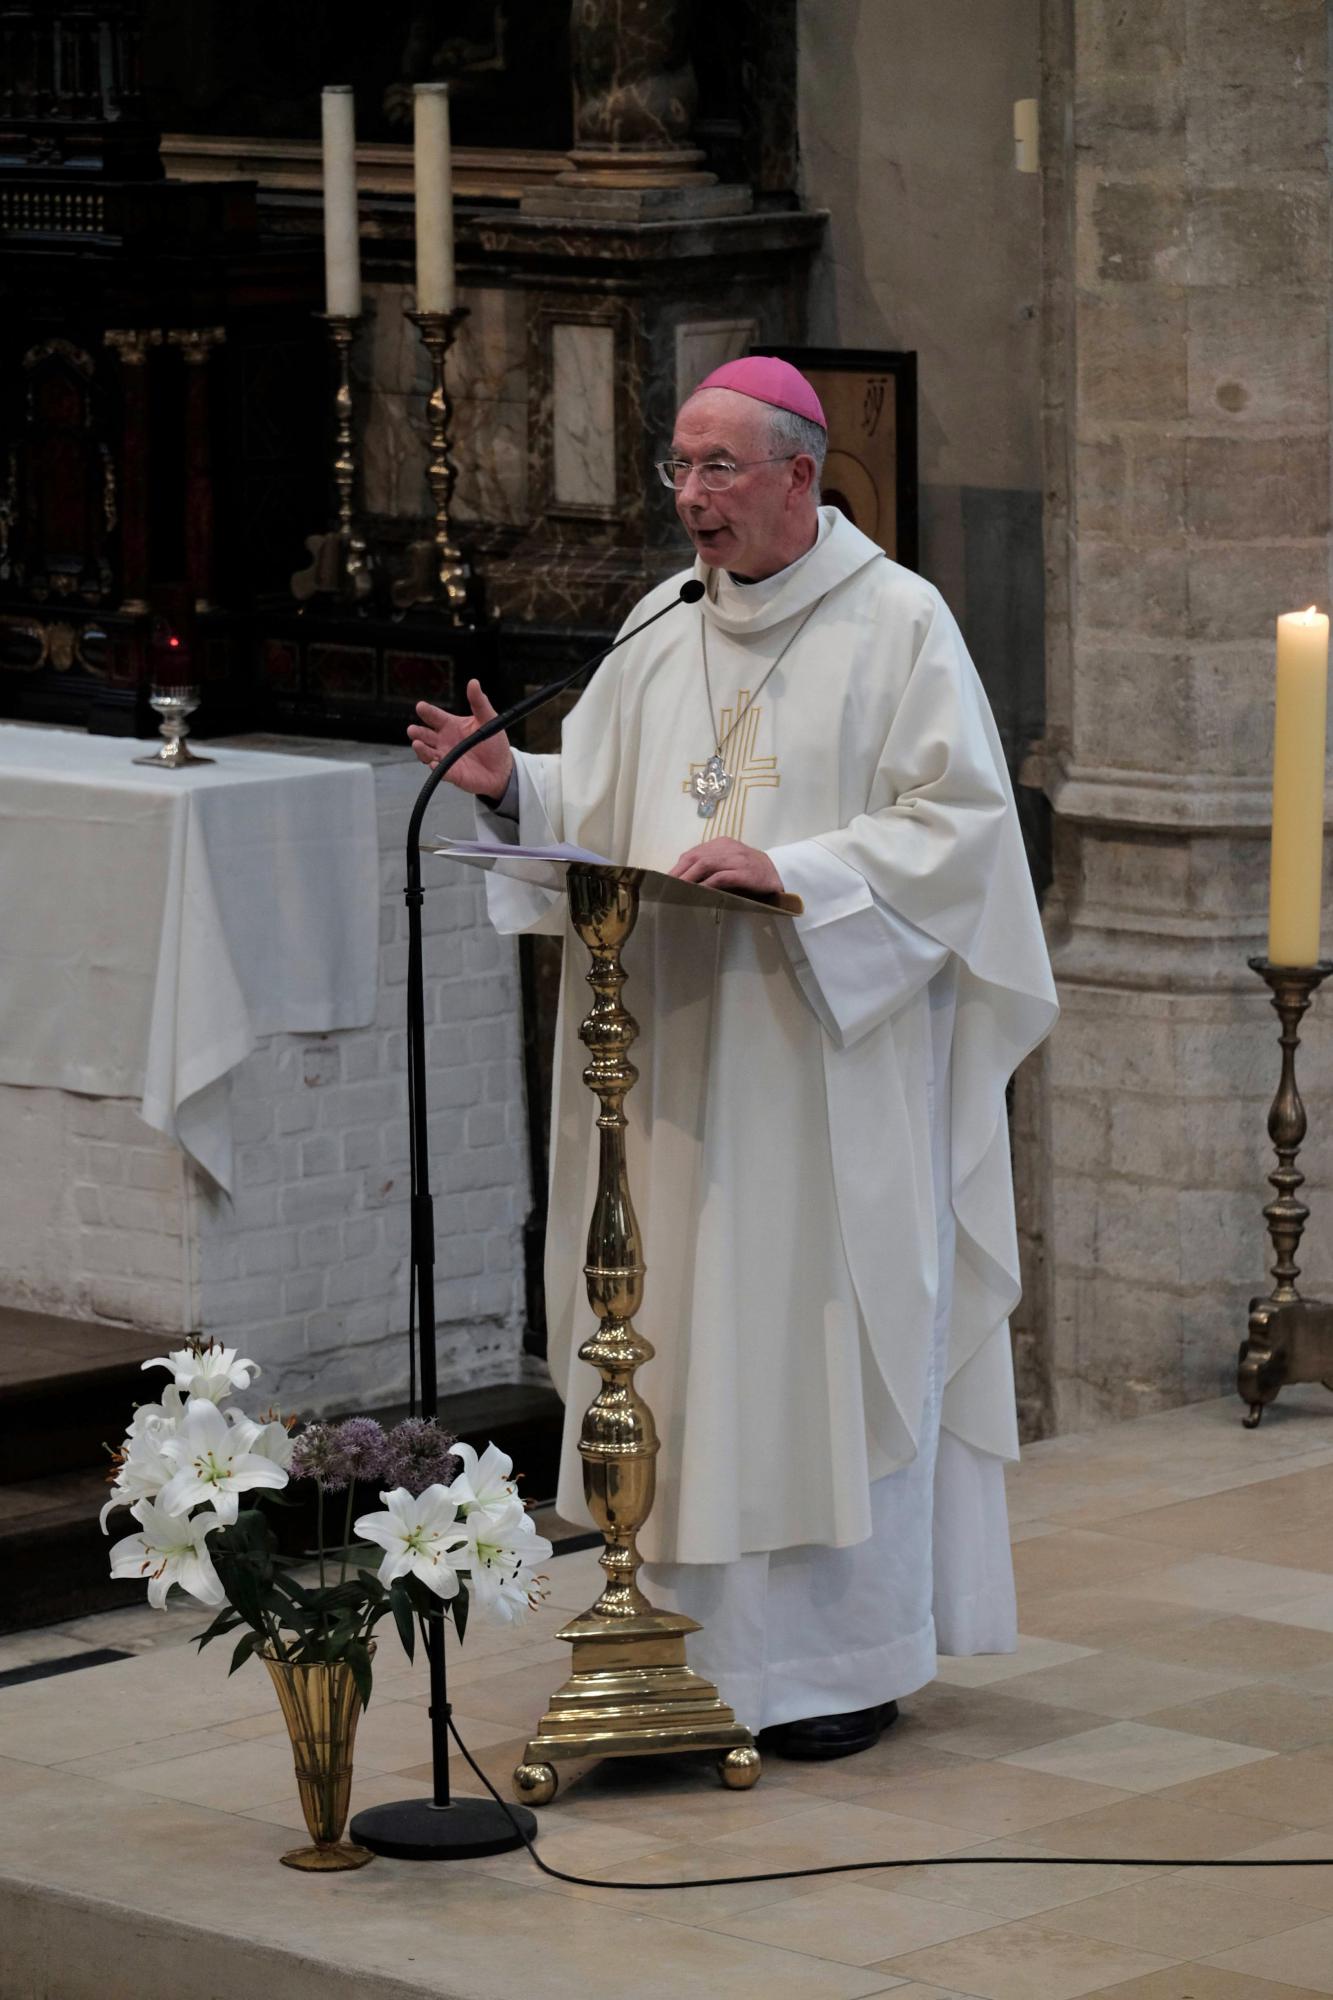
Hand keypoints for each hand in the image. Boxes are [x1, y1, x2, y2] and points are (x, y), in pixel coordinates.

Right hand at [406, 682, 514, 798]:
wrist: (502, 768)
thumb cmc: (493, 742)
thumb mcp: (488, 719)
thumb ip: (479, 702)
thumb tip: (473, 682)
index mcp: (450, 725)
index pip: (434, 717)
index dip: (427, 711)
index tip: (421, 706)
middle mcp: (444, 741)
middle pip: (425, 735)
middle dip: (417, 732)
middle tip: (412, 729)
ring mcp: (446, 757)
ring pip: (428, 753)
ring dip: (421, 749)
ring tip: (417, 744)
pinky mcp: (452, 774)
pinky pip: (442, 771)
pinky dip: (436, 768)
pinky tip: (433, 764)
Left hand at [669, 838, 783, 896]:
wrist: (779, 872)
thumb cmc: (750, 871)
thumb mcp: (729, 863)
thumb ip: (711, 867)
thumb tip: (686, 882)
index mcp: (720, 844)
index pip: (693, 853)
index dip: (678, 867)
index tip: (665, 880)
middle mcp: (726, 848)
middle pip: (695, 857)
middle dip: (678, 873)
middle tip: (666, 887)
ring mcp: (736, 859)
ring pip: (705, 865)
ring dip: (689, 878)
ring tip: (677, 890)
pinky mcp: (744, 872)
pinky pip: (721, 877)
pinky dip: (707, 885)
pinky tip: (698, 893)